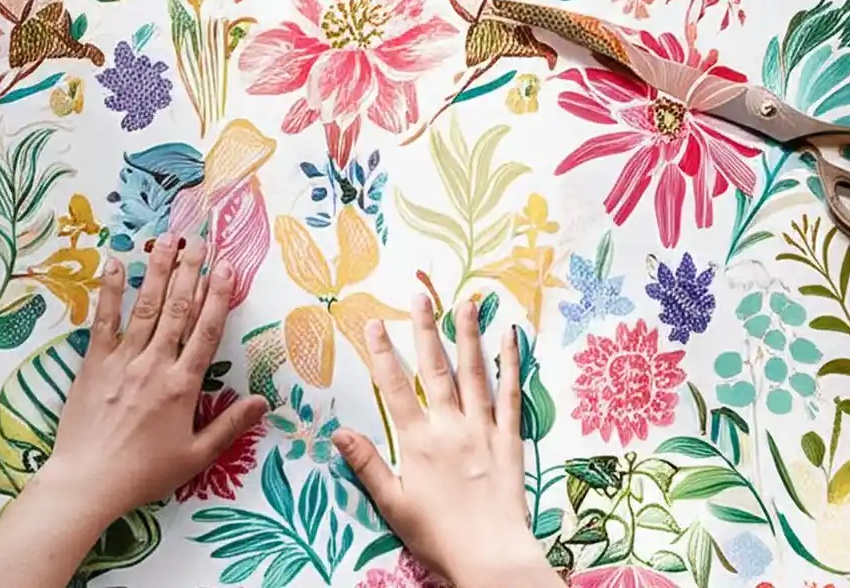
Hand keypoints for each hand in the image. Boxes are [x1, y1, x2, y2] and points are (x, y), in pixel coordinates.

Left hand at [42, 234, 268, 527]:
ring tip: (167, 240)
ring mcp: (122, 361)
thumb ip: (229, 426)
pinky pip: (104, 321)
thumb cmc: (144, 473)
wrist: (88, 481)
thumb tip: (262, 402)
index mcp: (183, 386)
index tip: (227, 267)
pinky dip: (110, 292)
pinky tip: (116, 265)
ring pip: (145, 307)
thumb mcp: (195, 456)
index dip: (218, 296)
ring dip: (158, 271)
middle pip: (178, 309)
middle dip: (189, 271)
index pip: (206, 331)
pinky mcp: (94, 364)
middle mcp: (155, 364)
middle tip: (199, 239)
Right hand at [332, 296, 562, 587]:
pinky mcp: (510, 438)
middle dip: (425, 328)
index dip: (381, 353)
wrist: (490, 555)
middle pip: (435, 368)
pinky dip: (510, 365)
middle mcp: (450, 426)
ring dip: (469, 334)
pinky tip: (510, 339)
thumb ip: (366, 464)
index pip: (394, 387)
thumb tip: (338, 431)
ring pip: (474, 372)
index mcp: (417, 441)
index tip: (372, 322)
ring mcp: (483, 429)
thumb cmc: (437, 535)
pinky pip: (511, 395)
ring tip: (467, 301)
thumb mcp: (392, 504)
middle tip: (420, 294)